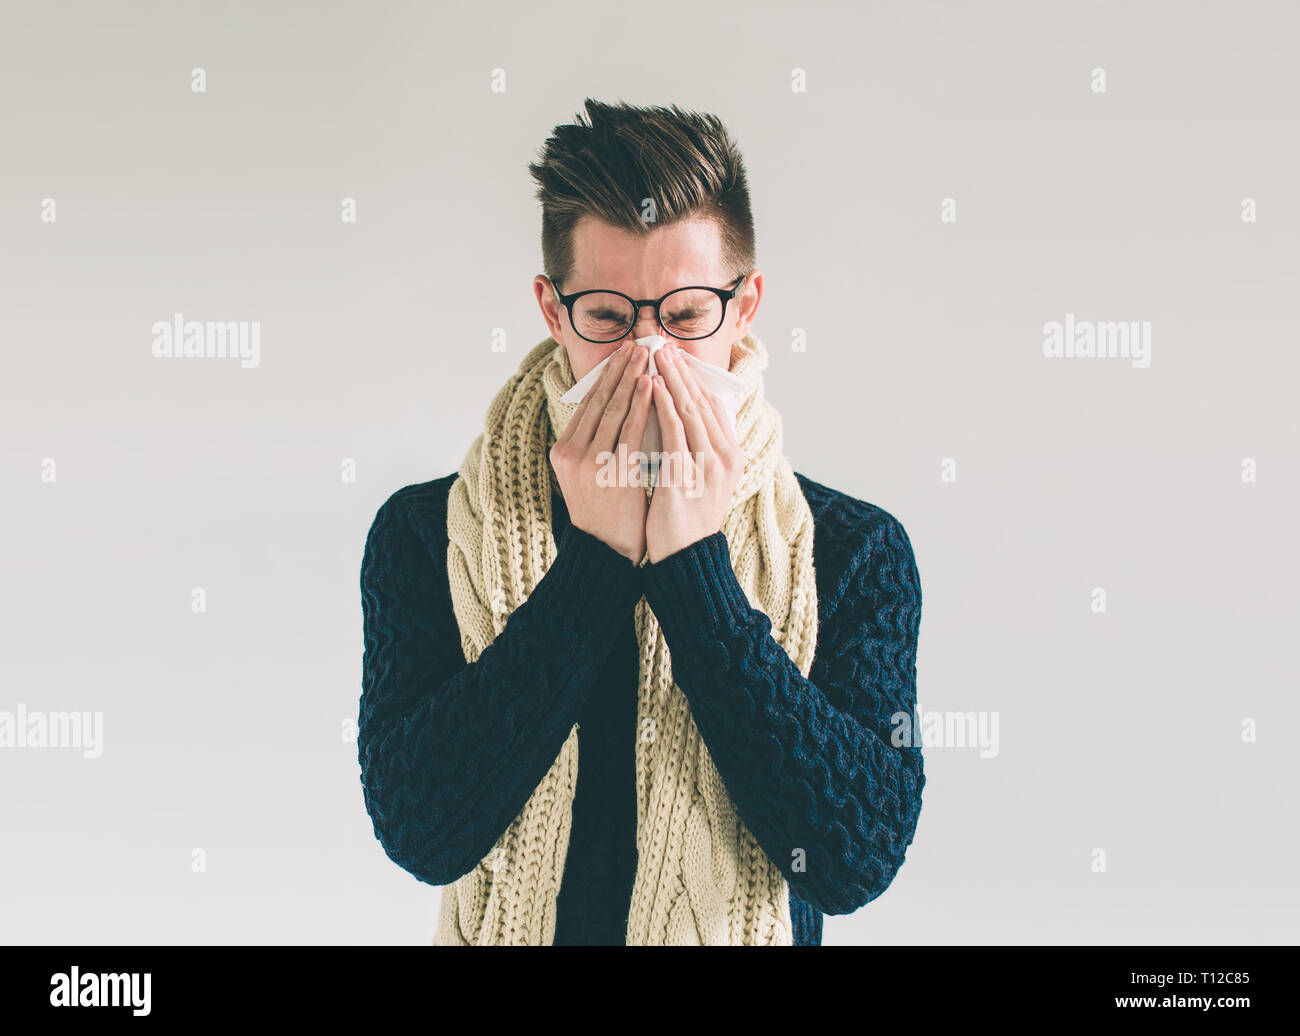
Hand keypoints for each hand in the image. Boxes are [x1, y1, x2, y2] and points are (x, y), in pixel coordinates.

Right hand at [549, 341, 653, 563]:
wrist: (607, 551)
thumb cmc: (607, 513)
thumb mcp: (588, 474)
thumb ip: (594, 444)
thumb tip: (615, 407)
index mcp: (562, 451)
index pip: (586, 404)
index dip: (605, 376)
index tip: (621, 355)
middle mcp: (570, 453)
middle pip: (597, 401)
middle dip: (618, 369)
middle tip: (636, 345)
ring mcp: (589, 463)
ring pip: (613, 410)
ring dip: (631, 378)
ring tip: (647, 356)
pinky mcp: (612, 472)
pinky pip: (630, 430)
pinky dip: (642, 405)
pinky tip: (652, 386)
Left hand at [645, 342, 743, 563]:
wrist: (684, 559)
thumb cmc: (684, 521)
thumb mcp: (700, 481)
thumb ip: (698, 450)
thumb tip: (683, 419)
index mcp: (732, 457)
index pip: (713, 406)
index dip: (694, 379)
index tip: (677, 358)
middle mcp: (726, 458)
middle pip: (702, 402)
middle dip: (681, 371)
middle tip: (663, 345)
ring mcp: (709, 466)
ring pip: (690, 410)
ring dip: (671, 379)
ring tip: (655, 355)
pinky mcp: (688, 475)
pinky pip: (675, 431)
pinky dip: (663, 404)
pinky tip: (650, 386)